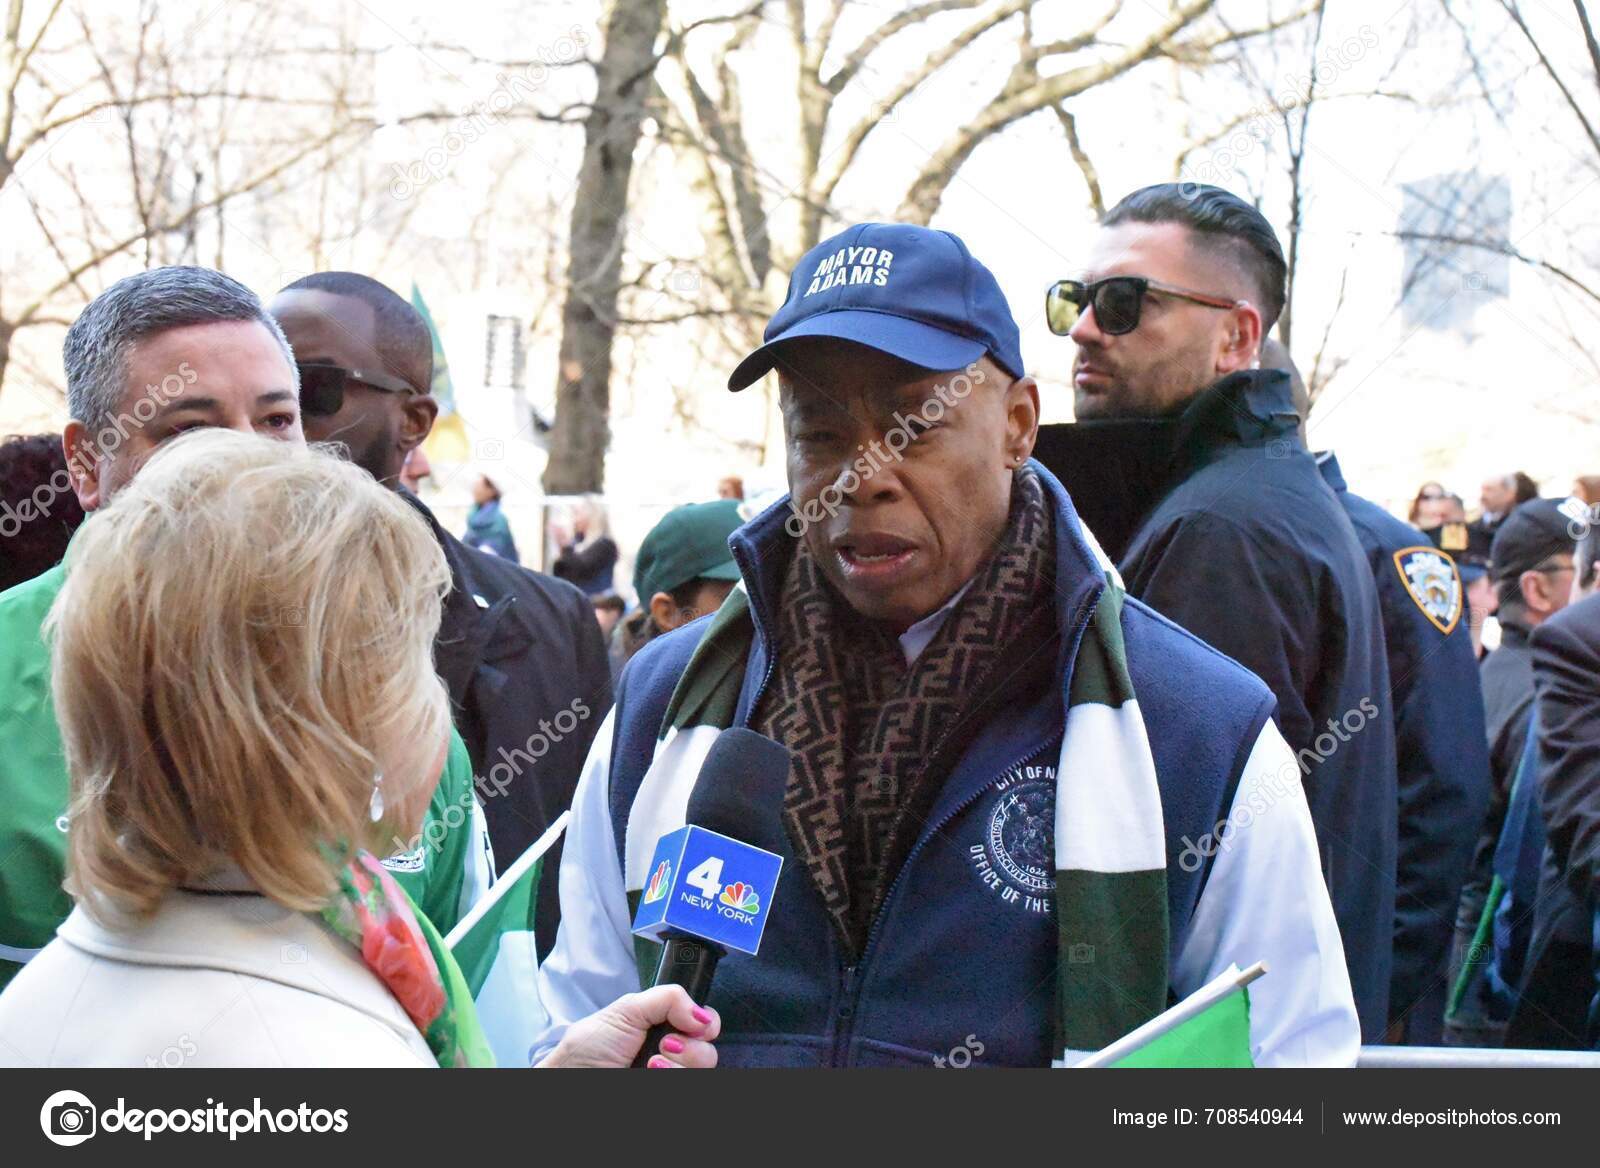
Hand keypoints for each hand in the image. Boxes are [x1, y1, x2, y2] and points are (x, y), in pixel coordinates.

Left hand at [539, 985, 720, 1068]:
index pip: (706, 1024)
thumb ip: (668, 998)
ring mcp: (669, 1075)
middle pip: (709, 1051)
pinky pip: (691, 1086)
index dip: (706, 1023)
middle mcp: (673, 1055)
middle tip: (664, 1044)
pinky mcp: (666, 1097)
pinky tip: (650, 1074)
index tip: (694, 1024)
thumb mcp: (627, 1009)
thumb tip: (703, 1014)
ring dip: (680, 1065)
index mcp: (666, 1028)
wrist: (572, 1078)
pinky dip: (672, 1075)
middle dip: (691, 1046)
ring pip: (703, 1069)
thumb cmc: (589, 1048)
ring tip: (650, 1065)